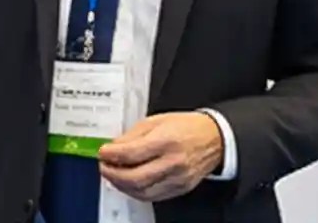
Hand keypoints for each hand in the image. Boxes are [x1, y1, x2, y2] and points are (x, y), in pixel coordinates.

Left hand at [98, 112, 223, 201]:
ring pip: (143, 192)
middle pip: (135, 178)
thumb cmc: (186, 126)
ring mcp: (178, 179)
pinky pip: (154, 196)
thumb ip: (132, 136)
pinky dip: (137, 192)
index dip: (111, 155)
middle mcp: (173, 162)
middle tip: (104, 166)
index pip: (131, 154)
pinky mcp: (181, 189)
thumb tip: (113, 148)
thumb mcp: (155, 121)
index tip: (102, 152)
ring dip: (122, 185)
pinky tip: (128, 183)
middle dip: (113, 174)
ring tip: (113, 175)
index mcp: (166, 141)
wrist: (215, 139)